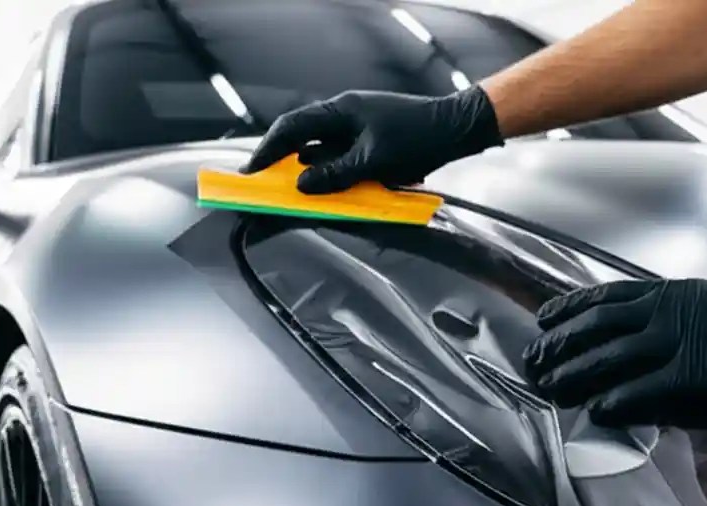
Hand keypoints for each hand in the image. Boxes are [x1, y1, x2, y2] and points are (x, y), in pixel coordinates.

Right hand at [242, 87, 502, 193]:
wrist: (456, 129)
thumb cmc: (418, 137)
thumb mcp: (374, 160)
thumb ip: (336, 174)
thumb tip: (302, 186)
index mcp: (340, 111)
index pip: (292, 128)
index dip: (268, 150)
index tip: (250, 172)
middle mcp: (344, 117)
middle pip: (301, 139)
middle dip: (280, 162)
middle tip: (260, 185)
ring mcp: (357, 129)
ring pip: (321, 151)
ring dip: (305, 171)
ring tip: (287, 194)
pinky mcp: (370, 143)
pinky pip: (340, 159)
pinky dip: (330, 175)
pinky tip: (325, 192)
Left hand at [522, 256, 706, 425]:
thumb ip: (686, 316)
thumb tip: (659, 330)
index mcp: (676, 292)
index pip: (606, 297)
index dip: (569, 310)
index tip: (543, 320)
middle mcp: (670, 310)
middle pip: (596, 325)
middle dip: (557, 344)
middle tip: (529, 362)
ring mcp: (683, 340)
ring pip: (610, 356)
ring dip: (574, 374)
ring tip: (547, 389)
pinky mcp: (701, 372)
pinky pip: (646, 387)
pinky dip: (617, 398)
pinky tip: (596, 411)